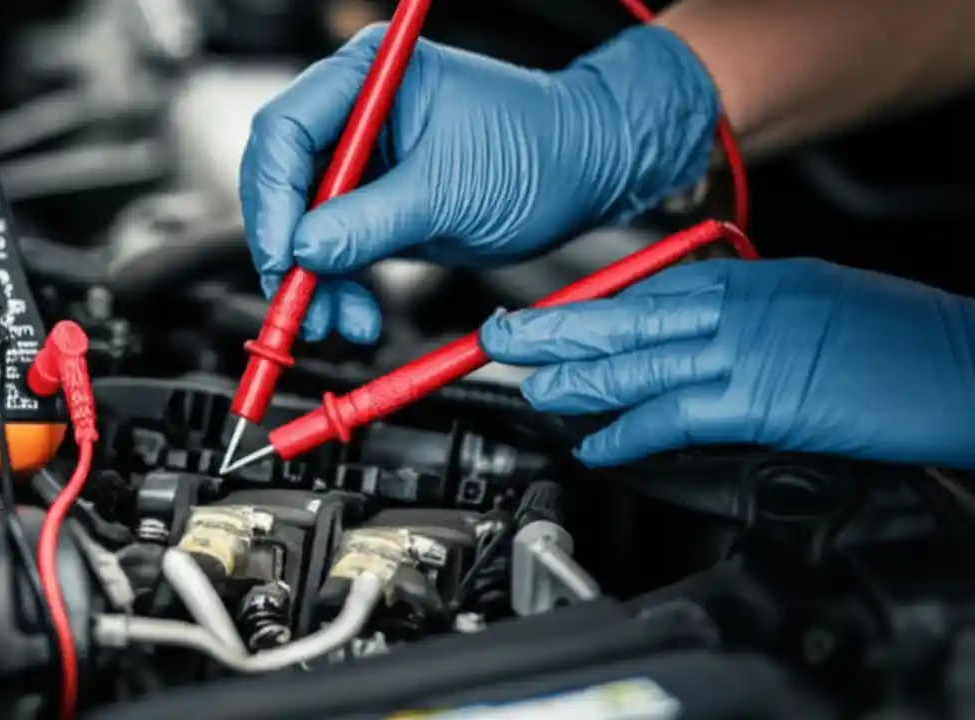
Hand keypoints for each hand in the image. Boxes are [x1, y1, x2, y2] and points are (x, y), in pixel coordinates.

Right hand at [241, 24, 719, 342]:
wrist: (589, 172)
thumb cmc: (540, 150)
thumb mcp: (449, 192)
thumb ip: (370, 222)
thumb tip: (304, 252)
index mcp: (369, 75)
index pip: (284, 131)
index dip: (272, 200)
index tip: (283, 257)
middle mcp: (356, 111)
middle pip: (282, 181)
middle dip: (288, 249)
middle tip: (297, 302)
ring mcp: (364, 159)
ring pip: (304, 224)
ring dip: (314, 281)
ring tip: (340, 324)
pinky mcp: (375, 202)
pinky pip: (336, 247)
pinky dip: (339, 286)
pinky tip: (355, 316)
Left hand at [480, 258, 974, 469]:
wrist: (967, 365)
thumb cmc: (910, 342)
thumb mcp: (820, 304)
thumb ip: (755, 316)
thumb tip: (708, 337)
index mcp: (752, 281)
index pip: (650, 292)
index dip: (592, 308)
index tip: (552, 317)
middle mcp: (740, 306)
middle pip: (625, 316)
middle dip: (556, 328)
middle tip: (501, 336)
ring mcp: (747, 351)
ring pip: (637, 363)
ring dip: (577, 379)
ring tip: (532, 388)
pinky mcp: (762, 400)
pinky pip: (675, 415)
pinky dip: (628, 431)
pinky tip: (597, 443)